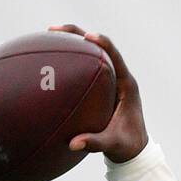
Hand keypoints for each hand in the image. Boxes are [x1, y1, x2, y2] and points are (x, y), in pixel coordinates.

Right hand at [49, 24, 148, 163]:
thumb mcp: (113, 144)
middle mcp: (119, 77)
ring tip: (46, 37)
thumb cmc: (127, 146)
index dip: (102, 43)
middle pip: (98, 47)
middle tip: (52, 30)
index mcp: (127, 85)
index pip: (115, 56)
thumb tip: (73, 144)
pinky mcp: (102, 86)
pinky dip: (69, 60)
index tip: (86, 36)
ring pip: (90, 53)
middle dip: (76, 35)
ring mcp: (110, 80)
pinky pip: (85, 67)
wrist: (134, 150)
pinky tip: (50, 60)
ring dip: (71, 43)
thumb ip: (95, 143)